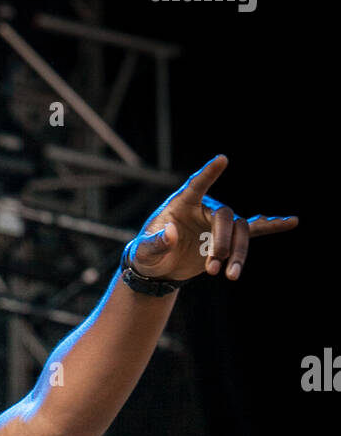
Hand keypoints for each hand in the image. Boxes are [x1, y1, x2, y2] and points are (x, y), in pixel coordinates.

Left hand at [128, 155, 297, 282]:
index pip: (196, 185)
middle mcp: (204, 208)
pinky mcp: (227, 238)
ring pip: (240, 230)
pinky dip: (272, 227)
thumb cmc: (147, 255)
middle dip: (223, 242)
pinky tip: (291, 222)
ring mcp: (217, 223)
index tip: (222, 159)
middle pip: (225, 217)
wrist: (159, 268)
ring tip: (231, 276)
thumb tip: (170, 234)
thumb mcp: (143, 253)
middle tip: (212, 268)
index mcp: (182, 203)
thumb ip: (154, 243)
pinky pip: (253, 230)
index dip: (208, 173)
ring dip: (239, 253)